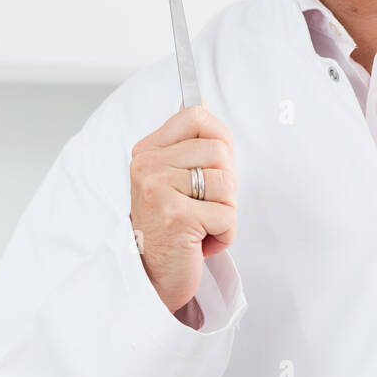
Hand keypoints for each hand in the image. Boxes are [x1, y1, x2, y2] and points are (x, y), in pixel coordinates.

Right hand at [129, 98, 237, 313]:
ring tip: (200, 224)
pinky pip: (228, 215)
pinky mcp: (176, 218)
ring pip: (228, 183)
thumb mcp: (172, 177)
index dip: (220, 137)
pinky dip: (224, 235)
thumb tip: (200, 99)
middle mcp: (148, 166)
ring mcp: (159, 191)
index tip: (214, 163)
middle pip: (220, 150)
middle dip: (226, 183)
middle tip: (203, 205)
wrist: (151, 278)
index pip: (197, 115)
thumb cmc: (169, 226)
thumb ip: (186, 140)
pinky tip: (200, 243)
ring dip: (225, 211)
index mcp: (147, 150)